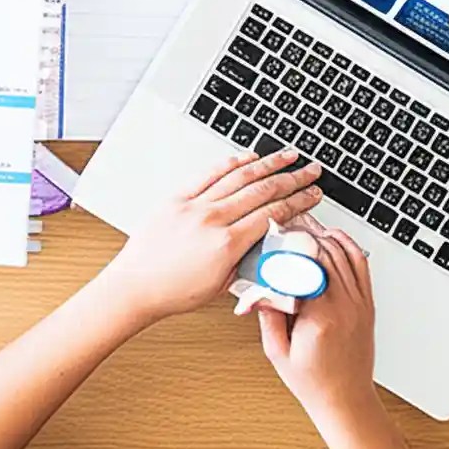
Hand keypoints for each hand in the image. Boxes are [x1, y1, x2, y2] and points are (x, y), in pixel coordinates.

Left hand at [101, 149, 323, 322]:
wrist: (135, 286)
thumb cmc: (173, 292)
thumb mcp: (221, 284)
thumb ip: (247, 259)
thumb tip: (266, 240)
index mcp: (227, 244)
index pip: (273, 214)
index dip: (298, 202)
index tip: (313, 194)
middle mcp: (211, 219)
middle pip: (262, 190)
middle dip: (292, 178)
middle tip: (311, 171)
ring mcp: (193, 206)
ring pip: (239, 176)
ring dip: (268, 164)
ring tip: (288, 156)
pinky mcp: (177, 199)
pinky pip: (209, 174)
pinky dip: (232, 163)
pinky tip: (248, 158)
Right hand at [258, 227, 377, 421]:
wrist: (346, 400)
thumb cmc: (314, 382)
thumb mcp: (276, 351)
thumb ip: (267, 315)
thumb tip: (260, 286)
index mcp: (320, 318)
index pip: (306, 266)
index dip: (290, 246)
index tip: (276, 240)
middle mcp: (345, 306)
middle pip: (326, 252)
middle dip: (304, 237)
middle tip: (287, 232)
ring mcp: (360, 303)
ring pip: (344, 252)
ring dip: (324, 237)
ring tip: (305, 232)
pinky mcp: (367, 304)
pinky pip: (361, 264)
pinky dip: (347, 245)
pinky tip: (333, 239)